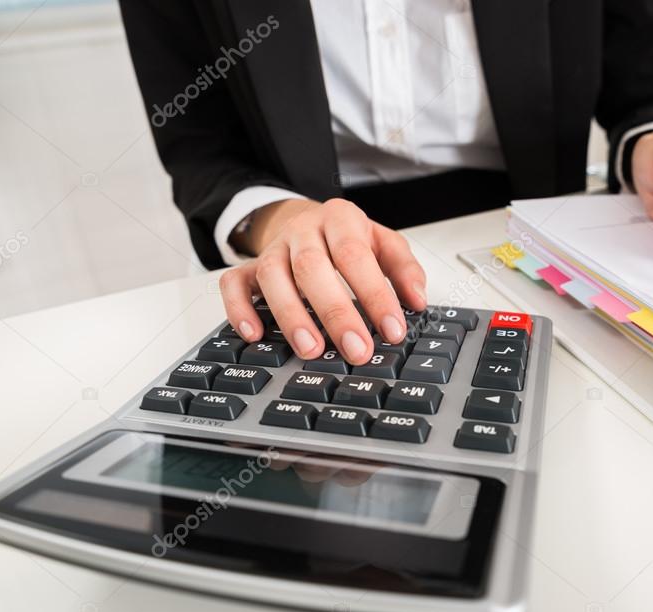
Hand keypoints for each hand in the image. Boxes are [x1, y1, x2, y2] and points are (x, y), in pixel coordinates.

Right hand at [218, 198, 426, 364]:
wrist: (308, 222)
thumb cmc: (349, 240)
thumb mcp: (384, 244)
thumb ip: (404, 269)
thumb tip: (418, 300)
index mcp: (340, 219)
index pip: (355, 256)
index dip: (375, 294)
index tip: (392, 330)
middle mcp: (302, 231)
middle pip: (313, 268)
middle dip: (336, 313)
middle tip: (356, 350)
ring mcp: (272, 249)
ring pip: (273, 277)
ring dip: (292, 316)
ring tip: (312, 350)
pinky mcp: (248, 268)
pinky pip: (234, 285)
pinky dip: (240, 310)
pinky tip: (256, 335)